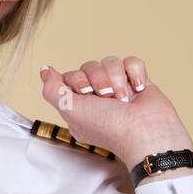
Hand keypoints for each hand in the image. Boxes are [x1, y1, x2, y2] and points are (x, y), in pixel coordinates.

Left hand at [37, 55, 192, 166]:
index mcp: (79, 105)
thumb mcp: (70, 110)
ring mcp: (119, 88)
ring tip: (124, 99)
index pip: (69, 76)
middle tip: (106, 98)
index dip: (77, 80)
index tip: (85, 94)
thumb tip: (45, 70)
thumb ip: (52, 90)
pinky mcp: (138, 82)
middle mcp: (98, 97)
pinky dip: (135, 73)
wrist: (147, 132)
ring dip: (116, 78)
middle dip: (98, 79)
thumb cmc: (109, 127)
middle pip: (89, 66)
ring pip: (110, 61)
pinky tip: (138, 90)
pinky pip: (131, 61)